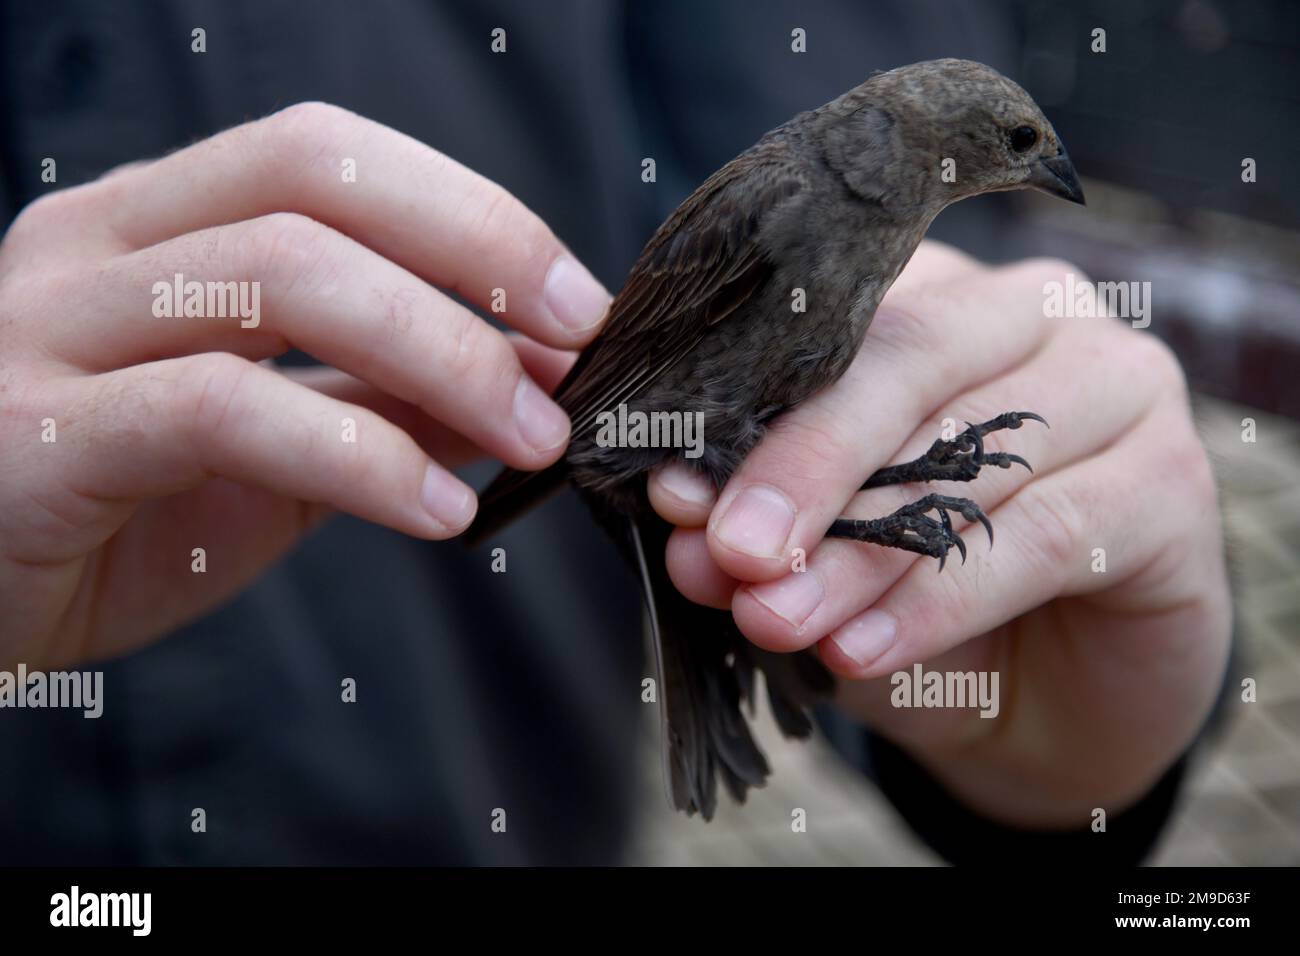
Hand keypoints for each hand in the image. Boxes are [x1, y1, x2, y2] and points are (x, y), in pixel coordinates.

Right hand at [0, 102, 606, 668]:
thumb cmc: (119, 519)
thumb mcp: (277, 447)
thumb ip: (384, 399)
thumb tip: (527, 380)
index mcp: (153, 226)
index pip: (326, 157)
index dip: (468, 214)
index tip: (575, 302)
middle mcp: (96, 248)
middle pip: (310, 182)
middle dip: (472, 256)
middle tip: (575, 345)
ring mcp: (52, 330)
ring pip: (274, 276)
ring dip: (438, 354)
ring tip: (528, 435)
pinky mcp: (37, 437)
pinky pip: (220, 409)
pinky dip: (355, 453)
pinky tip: (435, 509)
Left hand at [648, 241, 1231, 827]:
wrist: (1048, 702)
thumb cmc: (919, 603)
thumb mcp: (825, 567)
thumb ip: (766, 536)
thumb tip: (684, 523)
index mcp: (930, 302)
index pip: (833, 325)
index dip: (747, 410)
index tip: (671, 498)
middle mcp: (1028, 315)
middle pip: (907, 357)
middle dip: (805, 463)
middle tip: (731, 552)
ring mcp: (1116, 382)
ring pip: (972, 450)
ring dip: (862, 551)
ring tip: (778, 620)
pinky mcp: (1174, 479)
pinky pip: (1046, 534)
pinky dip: (942, 600)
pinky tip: (865, 654)